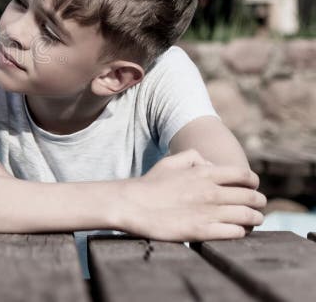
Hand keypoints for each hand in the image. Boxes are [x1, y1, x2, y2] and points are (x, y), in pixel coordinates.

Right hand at [117, 149, 266, 240]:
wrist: (132, 205)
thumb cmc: (150, 184)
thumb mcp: (170, 161)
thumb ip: (193, 157)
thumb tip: (210, 163)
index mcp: (205, 173)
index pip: (245, 175)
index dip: (253, 182)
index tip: (252, 187)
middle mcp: (211, 192)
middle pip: (252, 197)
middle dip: (259, 202)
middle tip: (257, 206)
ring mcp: (208, 212)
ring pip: (248, 216)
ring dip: (255, 219)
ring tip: (253, 221)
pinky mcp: (202, 231)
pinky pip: (235, 232)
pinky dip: (240, 232)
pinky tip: (236, 231)